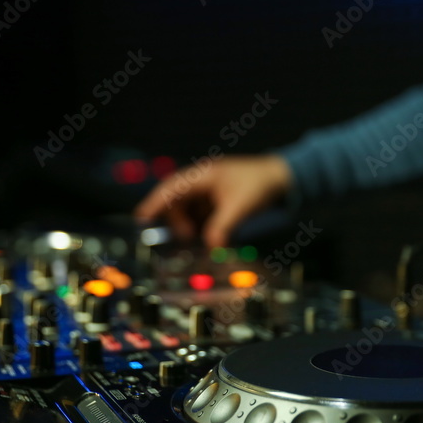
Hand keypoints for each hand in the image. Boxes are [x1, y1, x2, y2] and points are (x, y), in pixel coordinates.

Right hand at [134, 155, 292, 247]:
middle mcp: (201, 180)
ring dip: (189, 223)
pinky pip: (200, 212)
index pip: (170, 189)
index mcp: (202, 175)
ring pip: (188, 208)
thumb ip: (221, 228)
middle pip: (175, 200)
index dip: (153, 204)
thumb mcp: (239, 208)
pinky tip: (208, 235)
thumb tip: (210, 247)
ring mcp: (209, 188)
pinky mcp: (217, 197)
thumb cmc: (260, 184)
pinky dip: (201, 224)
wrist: (283, 176)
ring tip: (197, 238)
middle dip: (176, 220)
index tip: (139, 219)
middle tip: (183, 238)